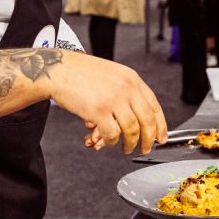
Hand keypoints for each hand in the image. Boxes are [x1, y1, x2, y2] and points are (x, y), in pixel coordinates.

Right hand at [44, 51, 167, 153]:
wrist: (57, 69)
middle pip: (147, 120)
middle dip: (149, 139)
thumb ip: (126, 90)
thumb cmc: (81, 73)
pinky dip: (112, 141)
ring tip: (126, 148)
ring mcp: (113, 99)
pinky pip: (112, 134)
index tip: (161, 137)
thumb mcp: (112, 74)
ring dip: (130, 143)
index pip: (154, 105)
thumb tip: (138, 114)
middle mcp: (126, 88)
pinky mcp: (98, 111)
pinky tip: (108, 141)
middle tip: (146, 148)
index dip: (160, 125)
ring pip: (132, 130)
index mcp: (131, 78)